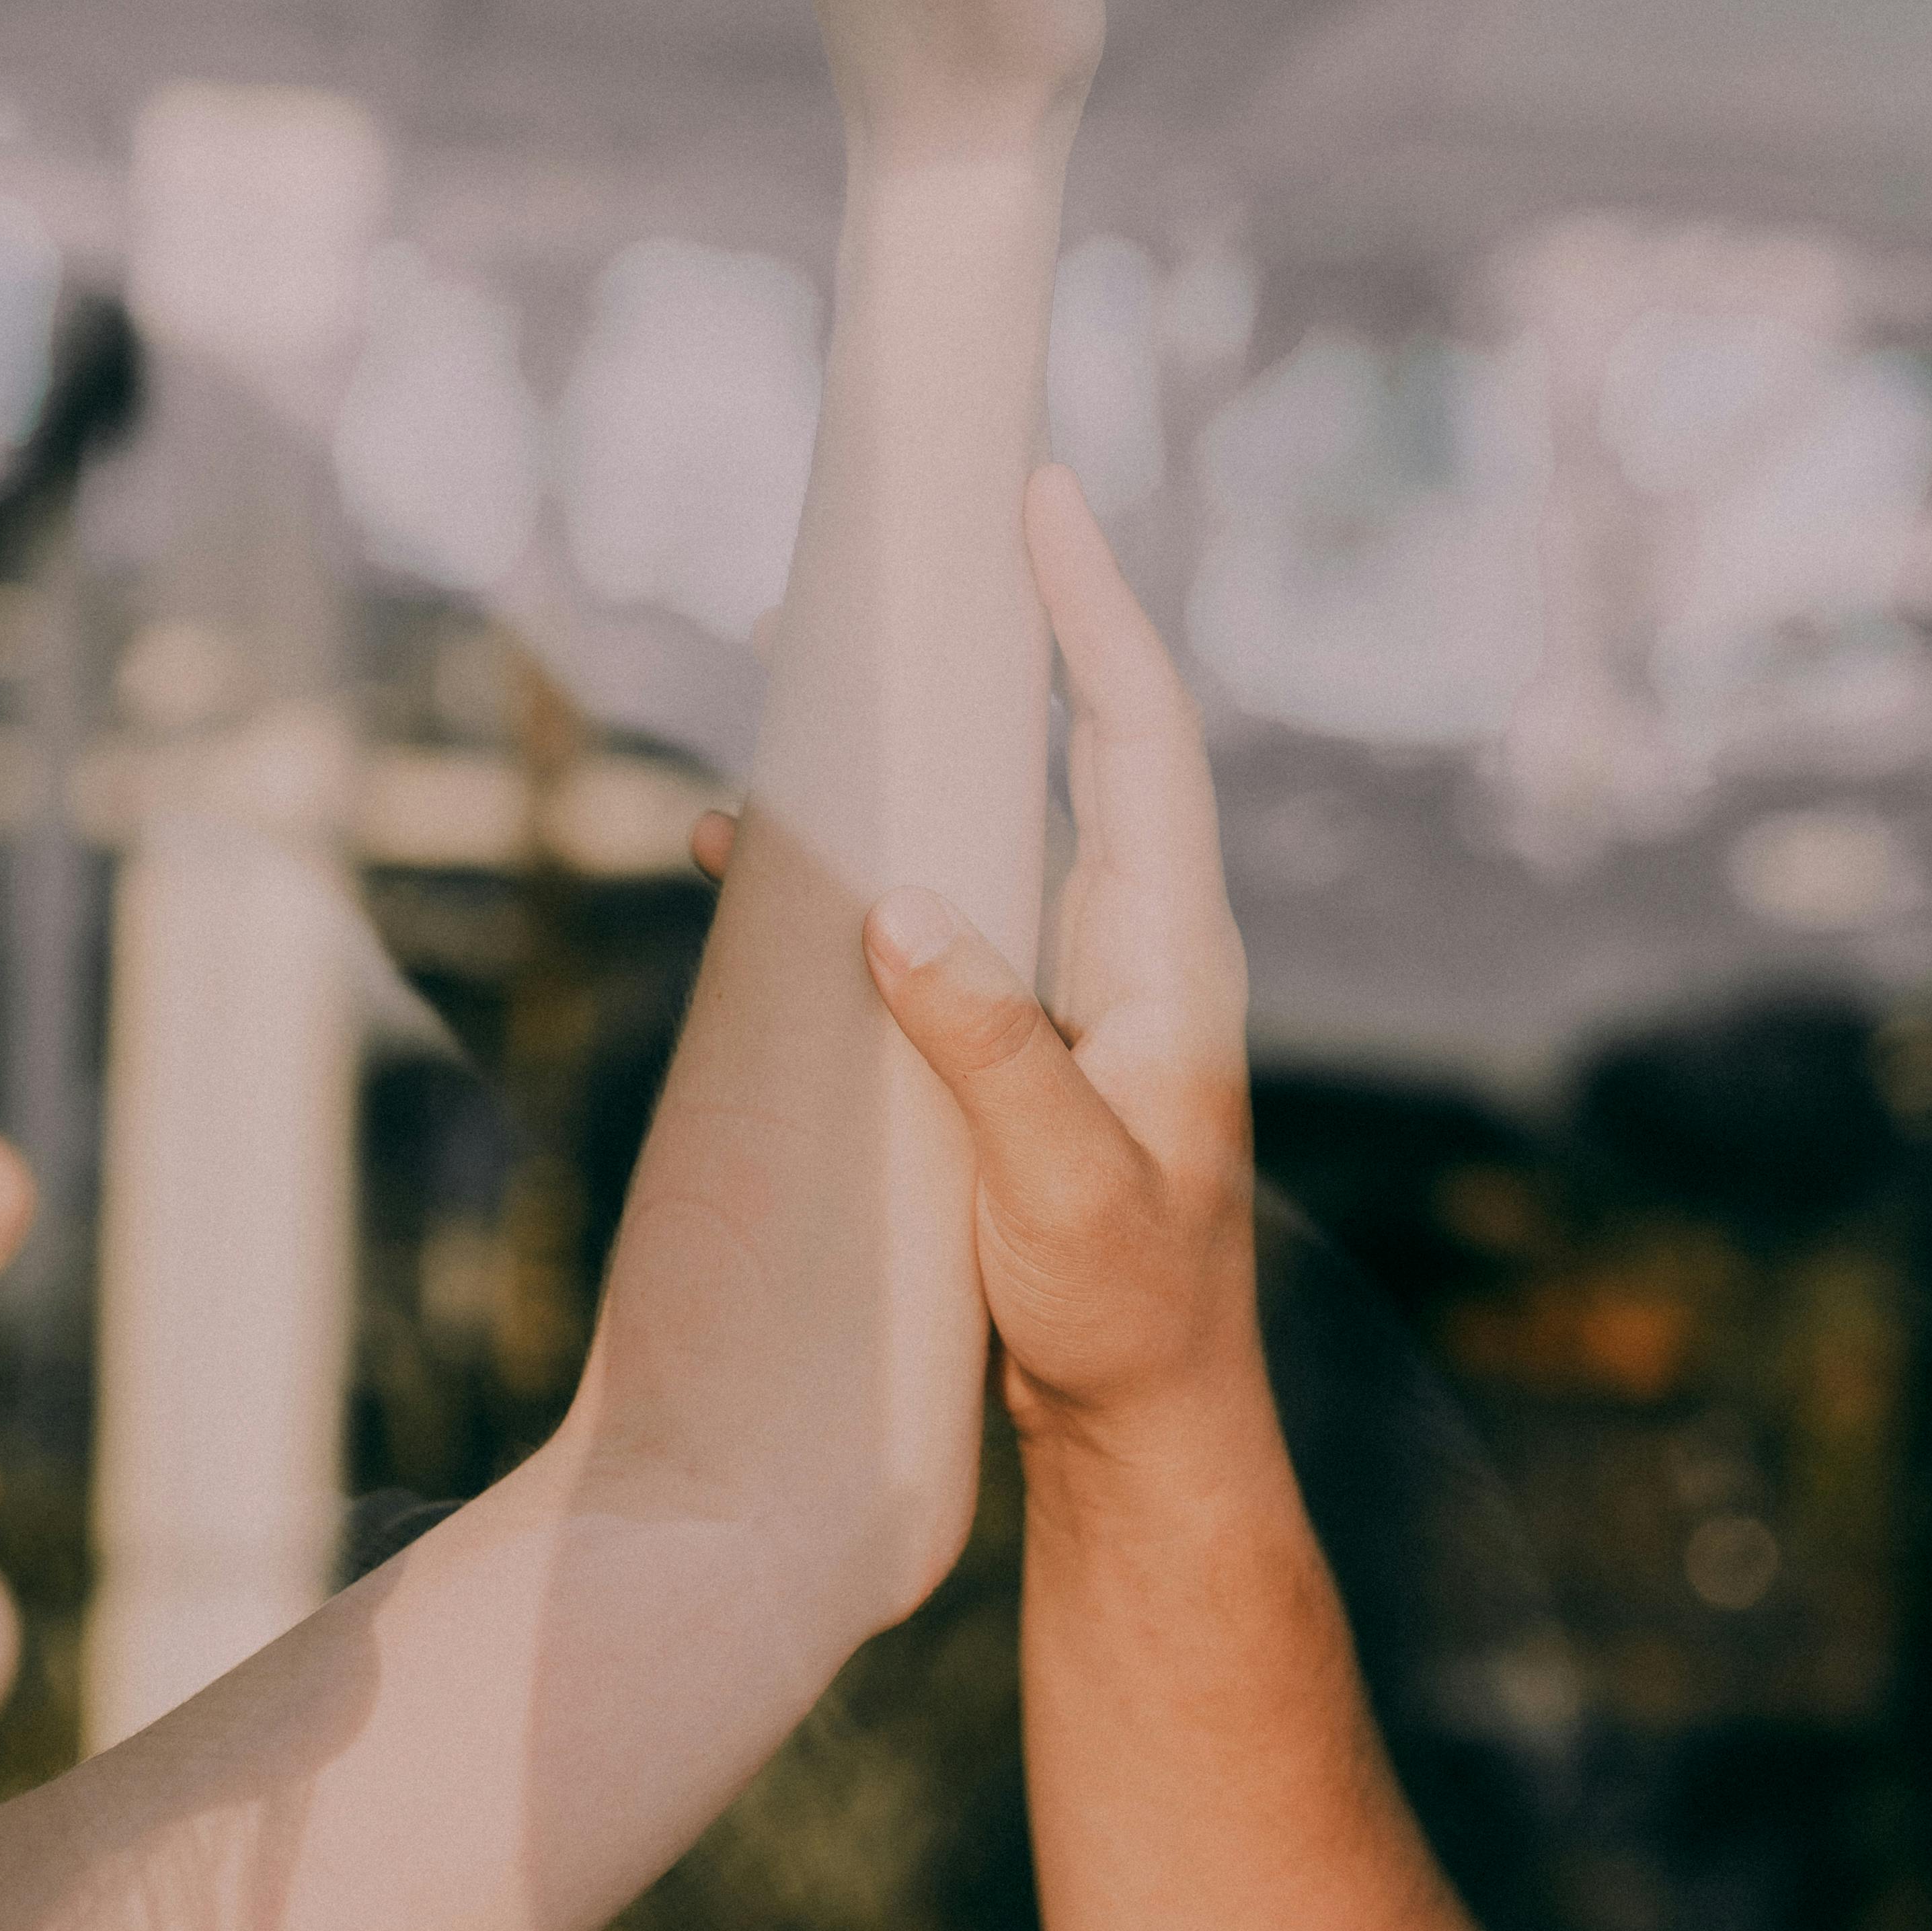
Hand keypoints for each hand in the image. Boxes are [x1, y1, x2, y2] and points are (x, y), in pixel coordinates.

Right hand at [693, 467, 1253, 1441]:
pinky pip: (944, 914)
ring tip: (812, 671)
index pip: (1138, 738)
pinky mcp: (1022, 1042)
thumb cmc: (1125, 1316)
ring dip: (914, 748)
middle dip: (998, 636)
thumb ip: (990, 1050)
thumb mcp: (1061, 1188)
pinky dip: (860, 867)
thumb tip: (894, 909)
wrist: (1139, 1430)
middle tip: (916, 541)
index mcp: (1170, 959)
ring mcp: (1080, 992)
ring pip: (996, 824)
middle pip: (1070, 747)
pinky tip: (760, 855)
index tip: (1041, 500)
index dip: (1093, 612)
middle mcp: (1134, 951)